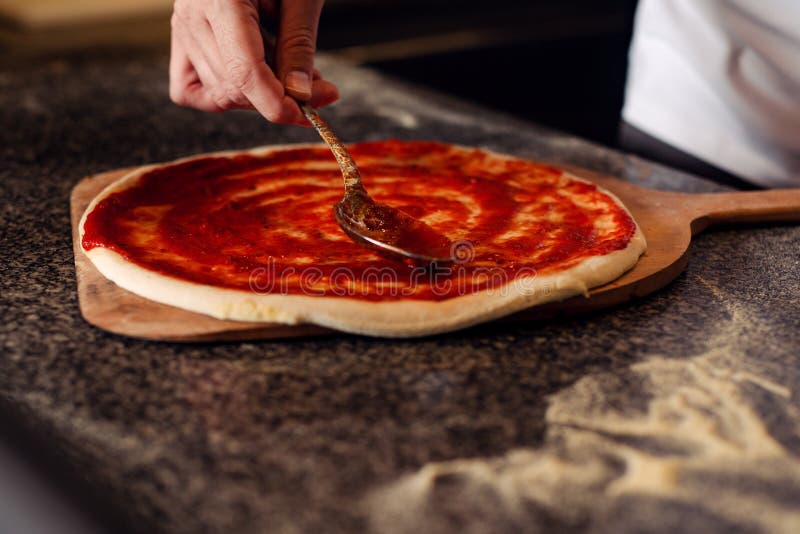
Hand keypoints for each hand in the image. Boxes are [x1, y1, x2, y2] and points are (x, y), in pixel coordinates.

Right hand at [169, 0, 338, 124]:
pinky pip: (189, 89)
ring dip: (260, 95)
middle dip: (279, 98)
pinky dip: (220, 95)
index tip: (310, 115)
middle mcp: (191, 13)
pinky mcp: (181, 38)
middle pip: (234, 88)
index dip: (277, 103)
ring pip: (219, 93)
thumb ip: (299, 45)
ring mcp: (180, 27)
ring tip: (290, 68)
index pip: (244, 71)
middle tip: (319, 88)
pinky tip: (252, 81)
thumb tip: (300, 95)